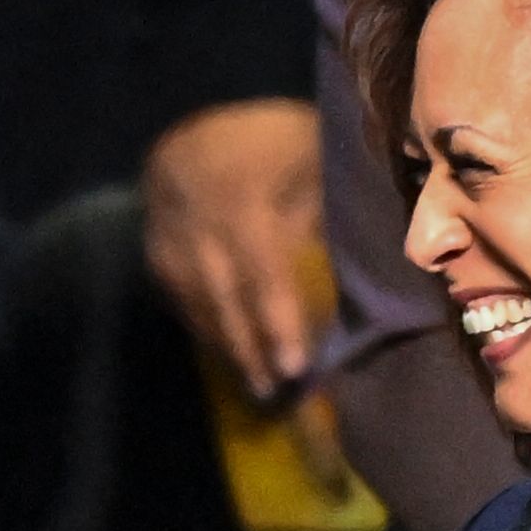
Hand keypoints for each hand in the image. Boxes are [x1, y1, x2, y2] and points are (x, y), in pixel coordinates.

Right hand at [136, 98, 329, 400]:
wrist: (189, 136)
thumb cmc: (265, 143)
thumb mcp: (306, 155)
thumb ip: (328, 205)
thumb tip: (371, 258)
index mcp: (240, 202)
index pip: (262, 274)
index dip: (279, 322)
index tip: (297, 366)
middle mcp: (198, 233)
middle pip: (227, 305)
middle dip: (252, 352)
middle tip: (280, 395)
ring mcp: (170, 251)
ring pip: (204, 314)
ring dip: (233, 352)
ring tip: (263, 389)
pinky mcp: (158, 267)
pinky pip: (188, 310)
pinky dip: (214, 334)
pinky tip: (237, 356)